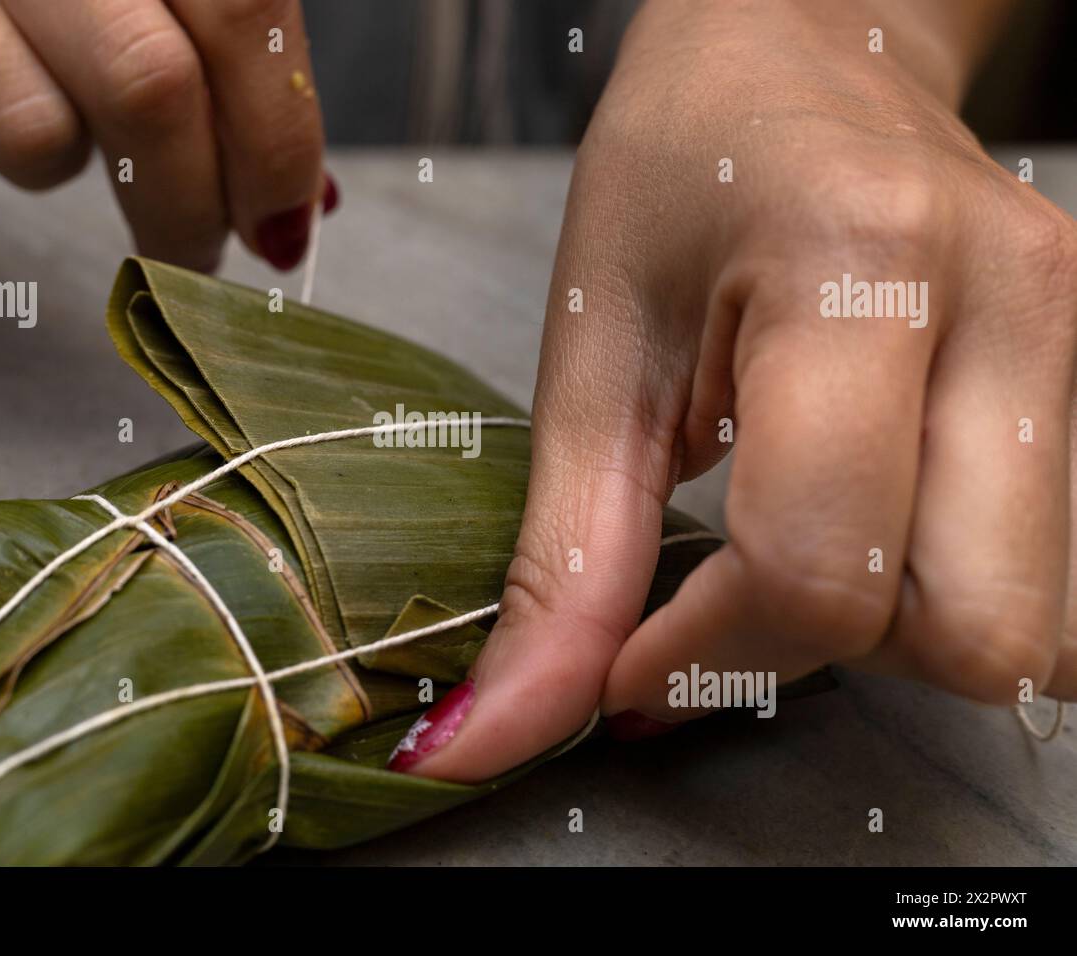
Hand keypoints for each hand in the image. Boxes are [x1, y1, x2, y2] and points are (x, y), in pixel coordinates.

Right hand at [0, 0, 330, 270]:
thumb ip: (220, 35)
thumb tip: (305, 206)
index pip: (243, 17)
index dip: (278, 145)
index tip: (283, 225)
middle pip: (150, 91)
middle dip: (189, 208)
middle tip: (193, 251)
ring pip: (30, 138)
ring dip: (48, 151)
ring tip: (17, 88)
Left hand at [393, 0, 1076, 779]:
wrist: (803, 51)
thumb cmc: (680, 164)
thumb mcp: (594, 353)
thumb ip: (561, 566)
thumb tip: (491, 736)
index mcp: (859, 269)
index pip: (819, 566)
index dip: (707, 656)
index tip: (628, 663)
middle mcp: (1011, 305)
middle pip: (972, 630)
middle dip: (821, 656)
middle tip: (718, 601)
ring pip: (1027, 623)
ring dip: (886, 634)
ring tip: (787, 550)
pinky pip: (1043, 572)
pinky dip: (936, 594)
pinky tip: (855, 523)